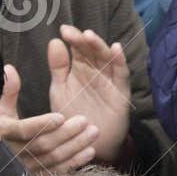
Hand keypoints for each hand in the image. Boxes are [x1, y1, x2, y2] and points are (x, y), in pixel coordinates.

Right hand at [0, 62, 98, 175]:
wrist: (9, 153)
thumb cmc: (9, 124)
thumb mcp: (4, 108)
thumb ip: (8, 89)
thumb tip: (9, 69)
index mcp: (6, 133)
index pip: (24, 131)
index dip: (42, 125)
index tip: (61, 117)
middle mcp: (17, 152)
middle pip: (44, 145)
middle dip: (67, 133)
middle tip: (85, 120)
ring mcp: (30, 166)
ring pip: (55, 158)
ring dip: (76, 145)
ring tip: (94, 132)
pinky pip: (60, 171)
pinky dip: (76, 162)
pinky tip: (90, 151)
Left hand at [47, 28, 131, 162]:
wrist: (88, 145)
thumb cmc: (72, 116)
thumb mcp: (60, 90)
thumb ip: (58, 68)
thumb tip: (54, 41)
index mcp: (80, 69)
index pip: (77, 48)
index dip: (72, 38)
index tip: (63, 30)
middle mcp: (95, 71)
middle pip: (91, 50)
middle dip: (83, 40)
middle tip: (72, 33)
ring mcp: (109, 81)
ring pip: (106, 59)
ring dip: (99, 46)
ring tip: (89, 36)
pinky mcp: (120, 93)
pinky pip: (122, 74)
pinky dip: (120, 61)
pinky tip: (116, 49)